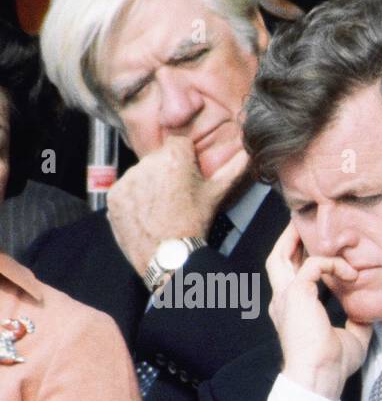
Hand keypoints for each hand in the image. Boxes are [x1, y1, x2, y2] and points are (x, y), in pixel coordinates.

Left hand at [106, 136, 248, 275]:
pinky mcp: (113, 196)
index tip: (189, 177)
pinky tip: (147, 216)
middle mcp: (146, 164)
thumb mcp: (217, 195)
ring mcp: (126, 180)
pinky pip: (125, 192)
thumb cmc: (195, 225)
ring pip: (140, 175)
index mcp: (173, 158)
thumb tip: (248, 152)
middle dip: (166, 173)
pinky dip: (133, 201)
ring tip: (161, 209)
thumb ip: (233, 169)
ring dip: (148, 186)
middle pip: (157, 159)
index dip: (185, 160)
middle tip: (177, 198)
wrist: (171, 257)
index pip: (178, 143)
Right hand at [266, 222, 370, 399]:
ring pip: (281, 255)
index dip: (303, 261)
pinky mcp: (296, 293)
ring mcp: (285, 297)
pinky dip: (333, 264)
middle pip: (277, 260)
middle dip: (289, 240)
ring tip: (310, 225)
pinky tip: (350, 274)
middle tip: (303, 226)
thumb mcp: (351, 338)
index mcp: (292, 311)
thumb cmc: (332, 365)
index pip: (291, 278)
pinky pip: (315, 265)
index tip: (325, 254)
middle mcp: (283, 301)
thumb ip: (356, 321)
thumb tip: (369, 312)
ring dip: (295, 239)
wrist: (319, 377)